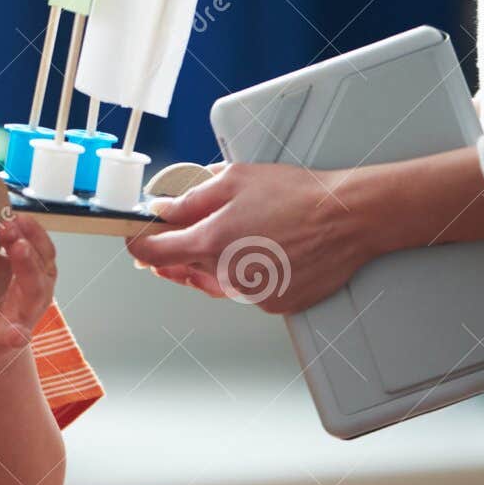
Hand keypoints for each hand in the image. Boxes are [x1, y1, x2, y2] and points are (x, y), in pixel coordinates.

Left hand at [0, 213, 57, 366]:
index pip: (41, 246)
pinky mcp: (12, 338)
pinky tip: (16, 333)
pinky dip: (18, 333)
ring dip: (28, 268)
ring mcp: (27, 314)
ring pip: (35, 292)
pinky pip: (18, 336)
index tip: (13, 214)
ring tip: (19, 249)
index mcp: (35, 271)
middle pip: (42, 264)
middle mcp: (38, 290)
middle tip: (8, 225)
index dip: (30, 229)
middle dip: (26, 241)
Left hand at [125, 162, 375, 314]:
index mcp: (211, 242)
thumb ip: (187, 198)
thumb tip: (159, 209)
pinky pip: (245, 291)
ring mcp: (252, 294)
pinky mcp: (274, 304)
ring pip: (214, 281)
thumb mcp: (233, 180)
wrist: (349, 217)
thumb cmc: (297, 194)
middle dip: (180, 249)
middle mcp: (227, 275)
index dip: (137, 244)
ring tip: (241, 234)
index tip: (134, 238)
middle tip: (189, 229)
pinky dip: (246, 273)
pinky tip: (264, 250)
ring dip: (214, 262)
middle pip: (183, 268)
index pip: (153, 253)